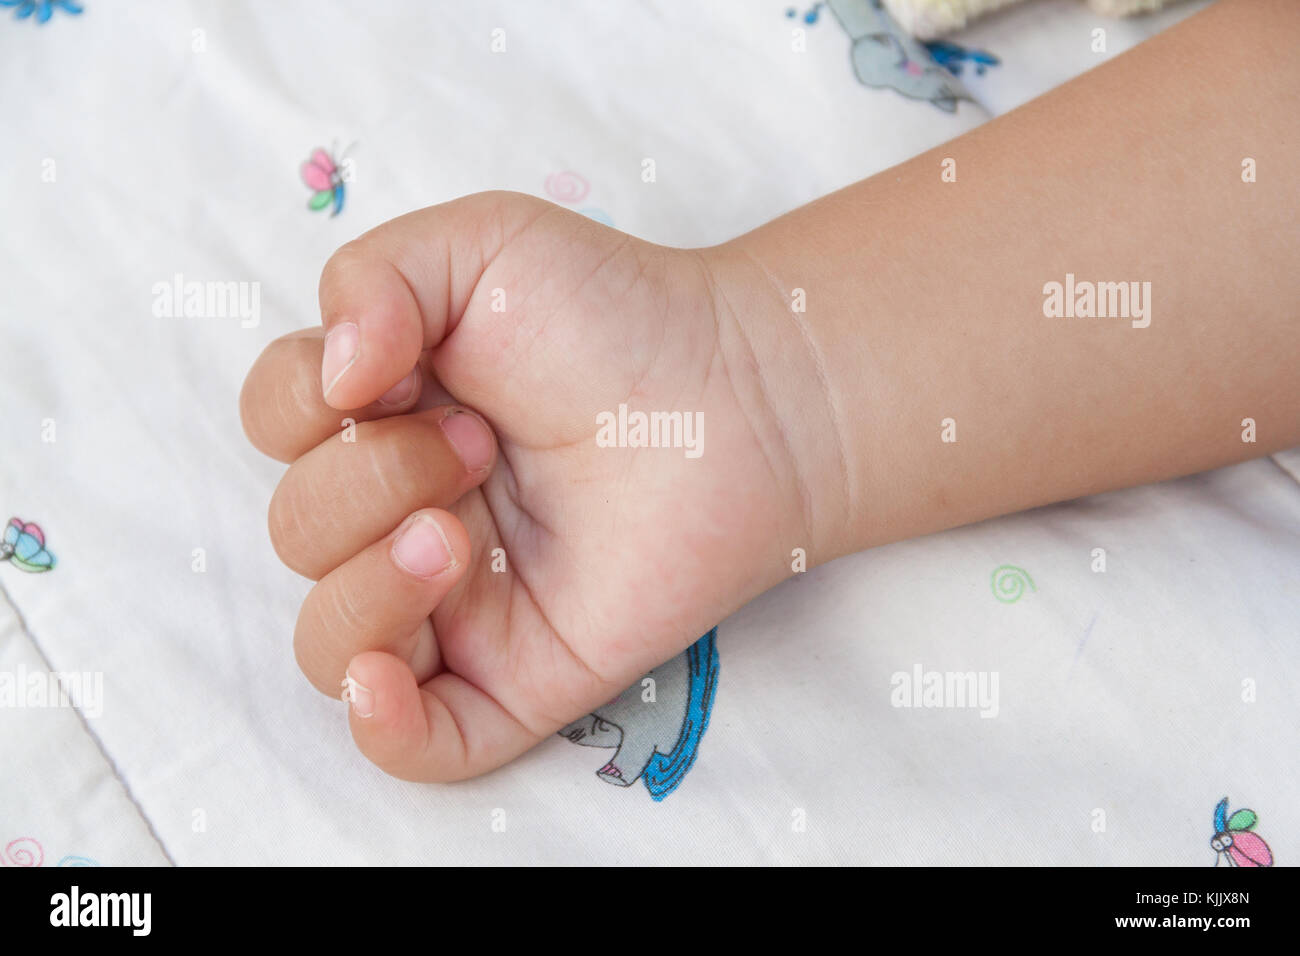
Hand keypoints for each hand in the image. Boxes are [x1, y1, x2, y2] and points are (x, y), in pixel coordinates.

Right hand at [240, 192, 831, 780]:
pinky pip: (419, 744)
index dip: (306, 407)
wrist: (740, 395)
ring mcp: (459, 602)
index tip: (409, 374)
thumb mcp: (479, 245)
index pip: (276, 431)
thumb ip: (370, 279)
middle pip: (297, 533)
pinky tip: (385, 678)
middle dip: (366, 482)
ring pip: (330, 644)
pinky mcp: (520, 672)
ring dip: (365, 588)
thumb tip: (330, 384)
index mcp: (384, 418)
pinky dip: (381, 726)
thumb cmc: (617, 316)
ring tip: (455, 535)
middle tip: (479, 443)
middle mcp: (406, 511)